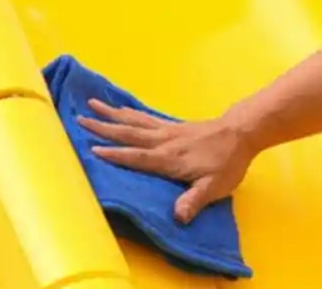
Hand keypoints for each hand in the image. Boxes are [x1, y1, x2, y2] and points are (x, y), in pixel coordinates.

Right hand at [77, 98, 257, 223]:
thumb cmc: (228, 162)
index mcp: (170, 158)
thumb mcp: (215, 186)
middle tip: (79, 118)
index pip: (138, 156)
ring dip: (112, 114)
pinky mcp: (173, 125)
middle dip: (104, 127)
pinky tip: (121, 109)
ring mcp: (168, 131)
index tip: (92, 149)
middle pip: (129, 133)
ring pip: (135, 121)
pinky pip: (145, 117)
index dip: (116, 154)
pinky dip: (130, 112)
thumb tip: (177, 217)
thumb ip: (194, 200)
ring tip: (92, 104)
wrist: (242, 132)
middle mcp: (164, 141)